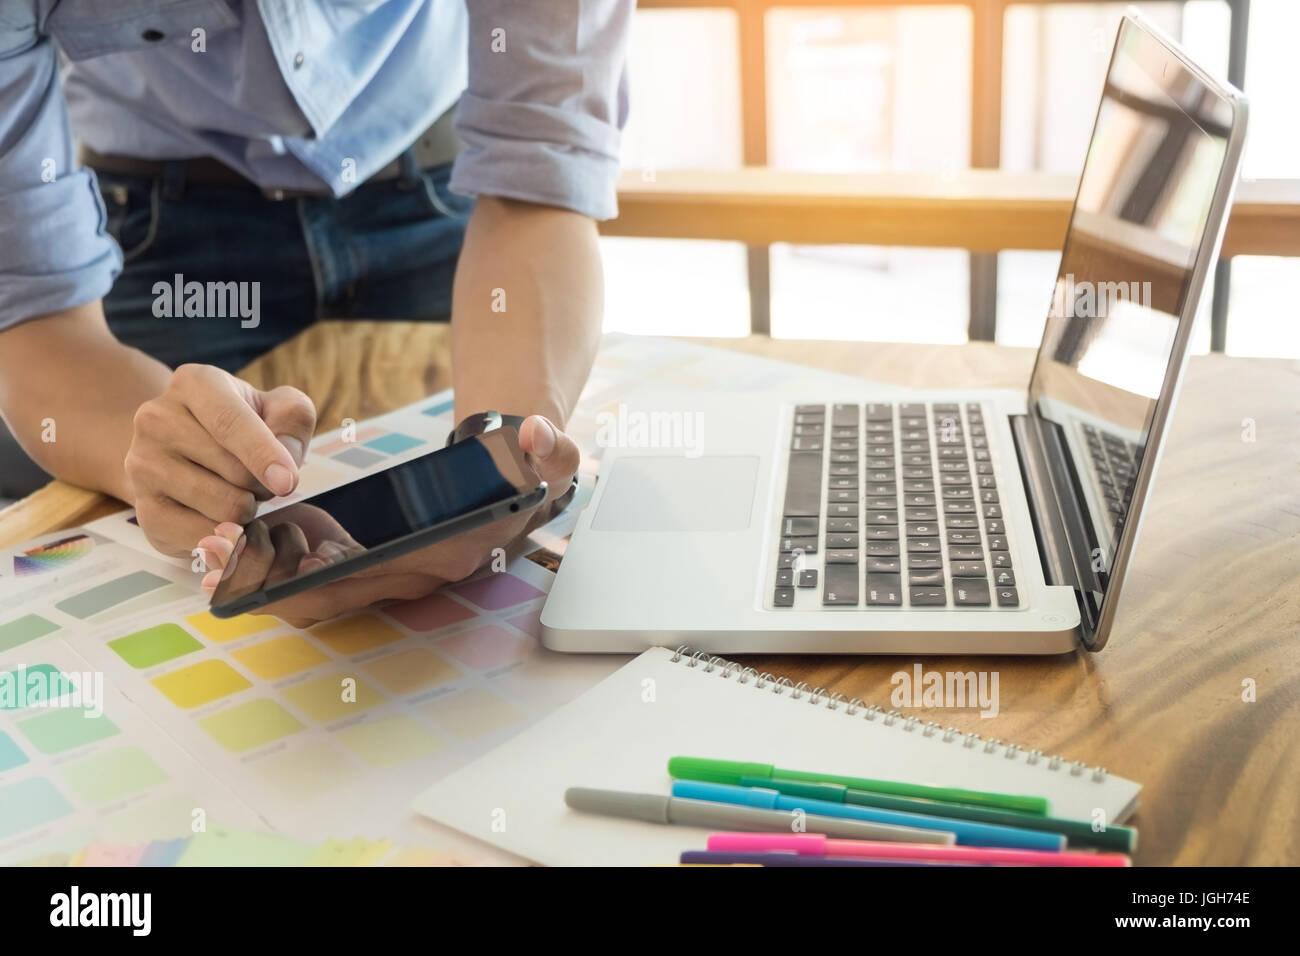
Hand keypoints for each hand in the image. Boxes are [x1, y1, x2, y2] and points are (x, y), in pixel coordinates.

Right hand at [125, 364, 315, 557]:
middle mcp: (156, 418)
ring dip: (248, 510)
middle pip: (236, 472)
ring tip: (237, 492)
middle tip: (257, 477)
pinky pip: (203, 536)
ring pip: (223, 507)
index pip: (230, 422)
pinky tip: (221, 517)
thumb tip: (283, 472)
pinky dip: (227, 536)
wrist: (187, 450)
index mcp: (194, 383)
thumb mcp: (277, 408)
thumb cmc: (244, 425)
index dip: (263, 454)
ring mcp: (142, 465)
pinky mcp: (144, 509)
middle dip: (264, 484)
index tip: (288, 483)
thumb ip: (293, 422)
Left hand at [198, 415, 578, 626]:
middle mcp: (414, 575)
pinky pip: (319, 570)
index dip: (313, 581)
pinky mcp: (376, 553)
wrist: (521, 473)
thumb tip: (534, 436)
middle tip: (210, 560)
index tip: (259, 569)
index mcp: (444, 556)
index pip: (372, 581)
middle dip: (268, 588)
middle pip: (330, 597)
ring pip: (316, 589)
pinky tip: (240, 537)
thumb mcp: (550, 456)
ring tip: (209, 549)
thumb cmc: (528, 469)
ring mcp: (391, 568)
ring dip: (263, 579)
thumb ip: (551, 448)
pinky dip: (278, 562)